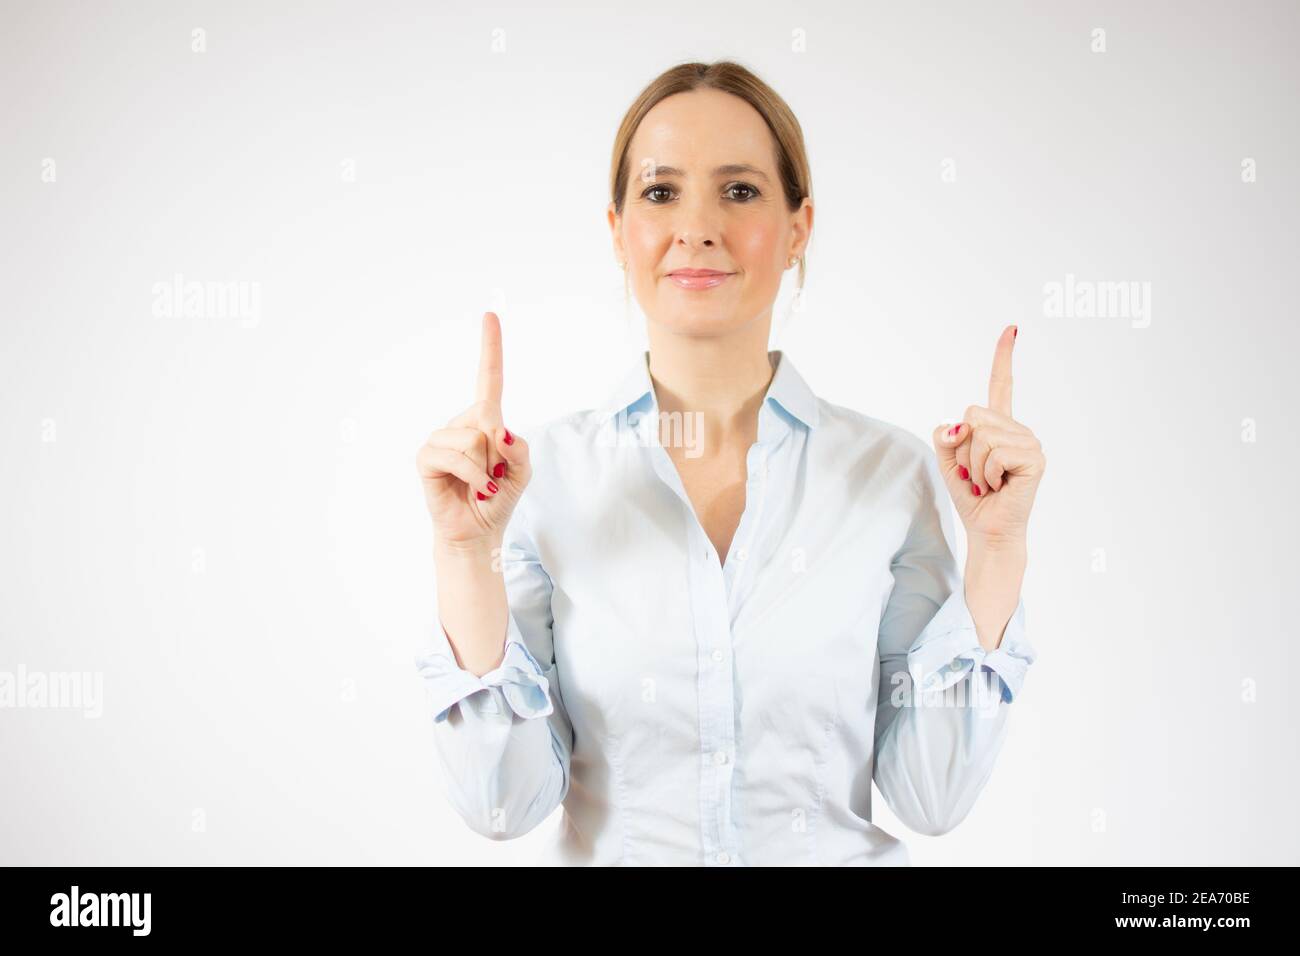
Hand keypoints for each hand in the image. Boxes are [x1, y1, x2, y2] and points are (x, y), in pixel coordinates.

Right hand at [416, 312, 531, 546]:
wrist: (478, 530)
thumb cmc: (498, 497)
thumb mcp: (523, 472)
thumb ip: (519, 448)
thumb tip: (499, 430)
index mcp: (486, 420)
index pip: (489, 378)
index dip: (490, 347)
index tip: (490, 315)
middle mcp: (462, 423)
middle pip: (488, 417)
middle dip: (499, 451)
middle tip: (493, 475)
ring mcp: (442, 438)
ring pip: (473, 439)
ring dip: (485, 468)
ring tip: (480, 483)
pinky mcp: (427, 457)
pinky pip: (455, 455)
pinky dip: (471, 475)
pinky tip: (473, 488)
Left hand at [932, 325, 1045, 548]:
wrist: (987, 528)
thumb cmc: (971, 495)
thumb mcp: (947, 460)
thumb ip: (945, 435)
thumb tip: (959, 425)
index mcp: (998, 425)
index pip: (1002, 385)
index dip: (1004, 357)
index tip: (1012, 328)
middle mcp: (1017, 429)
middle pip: (972, 415)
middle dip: (962, 449)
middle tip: (976, 473)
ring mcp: (1029, 442)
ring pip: (981, 435)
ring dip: (973, 466)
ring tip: (987, 482)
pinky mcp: (1035, 458)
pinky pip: (994, 453)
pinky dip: (986, 474)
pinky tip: (998, 486)